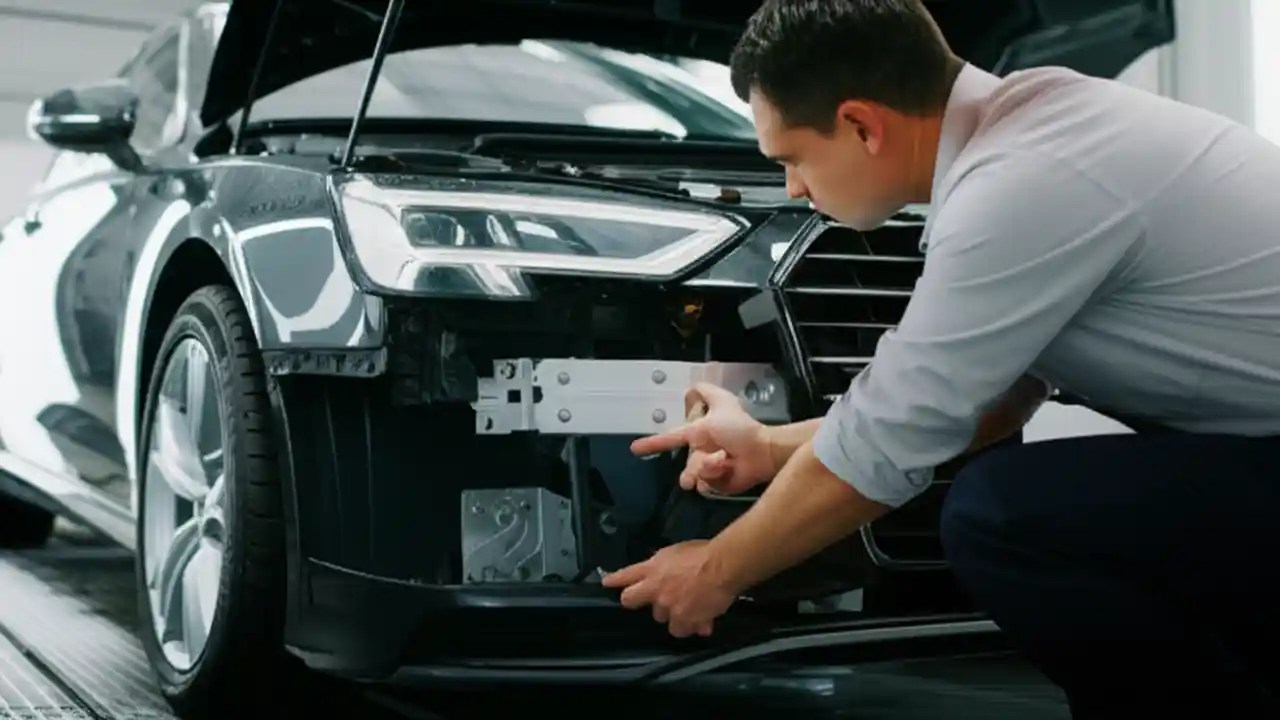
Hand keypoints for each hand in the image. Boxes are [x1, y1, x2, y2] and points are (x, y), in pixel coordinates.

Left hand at [601, 540, 737, 637]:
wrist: (723, 566)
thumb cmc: (703, 553)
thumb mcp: (676, 552)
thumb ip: (663, 565)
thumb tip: (659, 572)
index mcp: (652, 569)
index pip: (625, 575)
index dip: (615, 580)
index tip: (607, 583)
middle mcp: (655, 591)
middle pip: (632, 601)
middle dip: (643, 601)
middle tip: (659, 599)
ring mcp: (669, 608)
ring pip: (663, 619)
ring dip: (674, 615)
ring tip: (691, 607)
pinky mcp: (685, 621)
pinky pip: (684, 629)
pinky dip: (694, 625)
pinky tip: (704, 620)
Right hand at [631, 383, 774, 495]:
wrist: (760, 451)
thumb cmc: (740, 428)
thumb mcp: (721, 403)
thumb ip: (705, 392)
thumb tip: (691, 387)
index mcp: (698, 436)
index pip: (672, 439)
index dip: (654, 443)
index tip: (635, 449)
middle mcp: (700, 454)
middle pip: (686, 465)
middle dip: (694, 466)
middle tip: (706, 462)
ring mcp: (709, 472)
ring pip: (694, 476)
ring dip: (707, 468)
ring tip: (721, 462)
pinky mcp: (718, 486)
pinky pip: (705, 486)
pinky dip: (715, 477)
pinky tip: (727, 469)